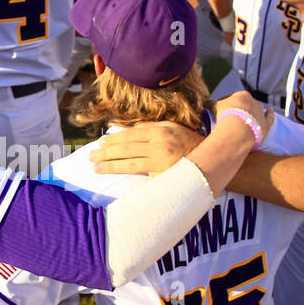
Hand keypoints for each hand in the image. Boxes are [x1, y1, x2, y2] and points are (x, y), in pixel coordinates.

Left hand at [89, 121, 203, 175]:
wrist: (212, 159)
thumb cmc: (189, 144)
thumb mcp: (172, 129)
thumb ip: (150, 128)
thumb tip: (126, 130)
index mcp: (160, 130)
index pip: (130, 134)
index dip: (114, 139)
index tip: (101, 143)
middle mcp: (159, 142)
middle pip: (126, 147)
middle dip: (106, 151)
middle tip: (91, 156)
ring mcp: (161, 158)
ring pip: (129, 160)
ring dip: (110, 164)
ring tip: (95, 167)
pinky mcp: (163, 173)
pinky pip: (140, 173)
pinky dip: (126, 173)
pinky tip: (114, 175)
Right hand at [215, 92, 274, 139]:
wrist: (238, 131)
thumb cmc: (225, 116)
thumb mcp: (214, 107)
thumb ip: (209, 103)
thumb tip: (204, 101)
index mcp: (241, 95)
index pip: (232, 98)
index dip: (225, 105)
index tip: (220, 112)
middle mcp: (254, 102)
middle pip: (245, 104)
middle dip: (239, 110)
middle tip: (231, 118)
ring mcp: (261, 113)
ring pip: (258, 110)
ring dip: (253, 112)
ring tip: (246, 118)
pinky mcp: (266, 124)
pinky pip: (270, 117)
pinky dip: (270, 113)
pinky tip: (270, 110)